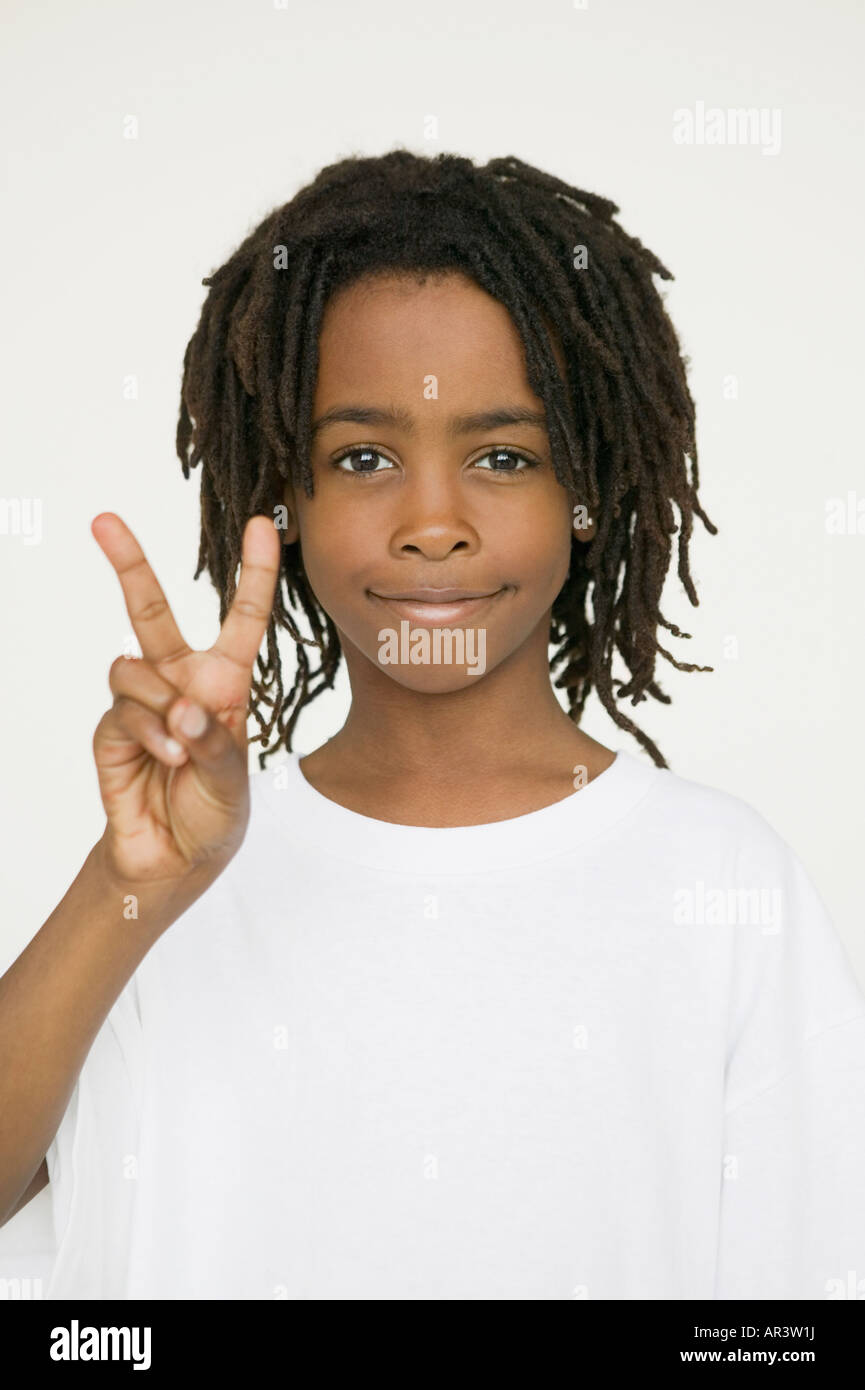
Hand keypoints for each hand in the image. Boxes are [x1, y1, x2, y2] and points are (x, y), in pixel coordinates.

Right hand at [90, 512, 280, 884]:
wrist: (175, 858)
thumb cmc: (215, 811)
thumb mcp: (233, 779)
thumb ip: (214, 742)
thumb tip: (182, 711)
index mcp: (225, 681)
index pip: (243, 617)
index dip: (255, 571)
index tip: (265, 523)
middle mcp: (181, 681)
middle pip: (151, 611)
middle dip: (128, 563)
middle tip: (103, 520)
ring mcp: (143, 703)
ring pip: (133, 669)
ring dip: (160, 707)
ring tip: (179, 749)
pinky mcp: (112, 729)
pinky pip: (123, 711)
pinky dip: (148, 735)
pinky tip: (164, 762)